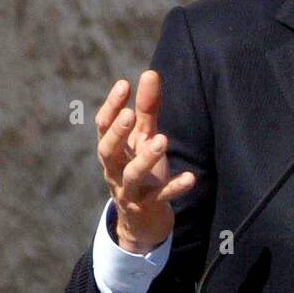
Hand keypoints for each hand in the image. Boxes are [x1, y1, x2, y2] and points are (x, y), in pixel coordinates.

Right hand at [95, 70, 195, 253]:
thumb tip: (150, 72)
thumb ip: (146, 109)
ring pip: (132, 175)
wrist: (144, 220)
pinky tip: (190, 177)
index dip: (111, 106)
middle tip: (130, 115)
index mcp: (112, 152)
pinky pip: (161, 197)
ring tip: (162, 140)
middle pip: (107, 151)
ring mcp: (130, 191)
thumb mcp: (144, 139)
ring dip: (145, 158)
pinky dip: (175, 188)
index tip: (123, 84)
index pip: (102, 127)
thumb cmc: (143, 171)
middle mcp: (114, 171)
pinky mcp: (149, 207)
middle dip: (118, 133)